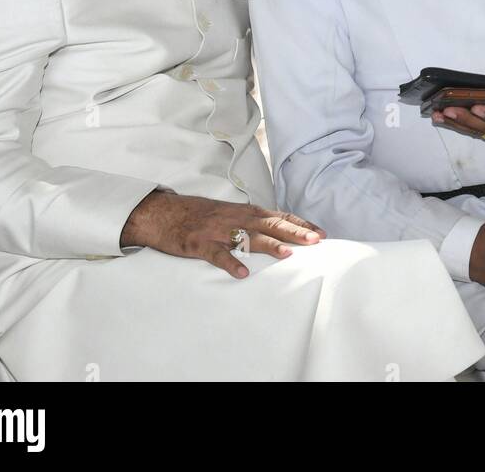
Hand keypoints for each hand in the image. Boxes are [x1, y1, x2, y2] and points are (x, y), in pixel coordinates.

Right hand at [119, 191, 324, 278]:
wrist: (163, 213)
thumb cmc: (200, 215)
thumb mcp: (231, 213)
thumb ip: (254, 221)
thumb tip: (280, 230)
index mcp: (245, 212)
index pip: (279, 216)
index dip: (300, 224)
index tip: (321, 233)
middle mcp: (235, 219)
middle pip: (270, 225)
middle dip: (294, 233)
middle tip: (315, 241)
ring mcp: (217, 231)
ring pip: (247, 238)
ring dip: (268, 245)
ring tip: (288, 255)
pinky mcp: (199, 244)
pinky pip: (217, 254)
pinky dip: (229, 263)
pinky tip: (241, 273)